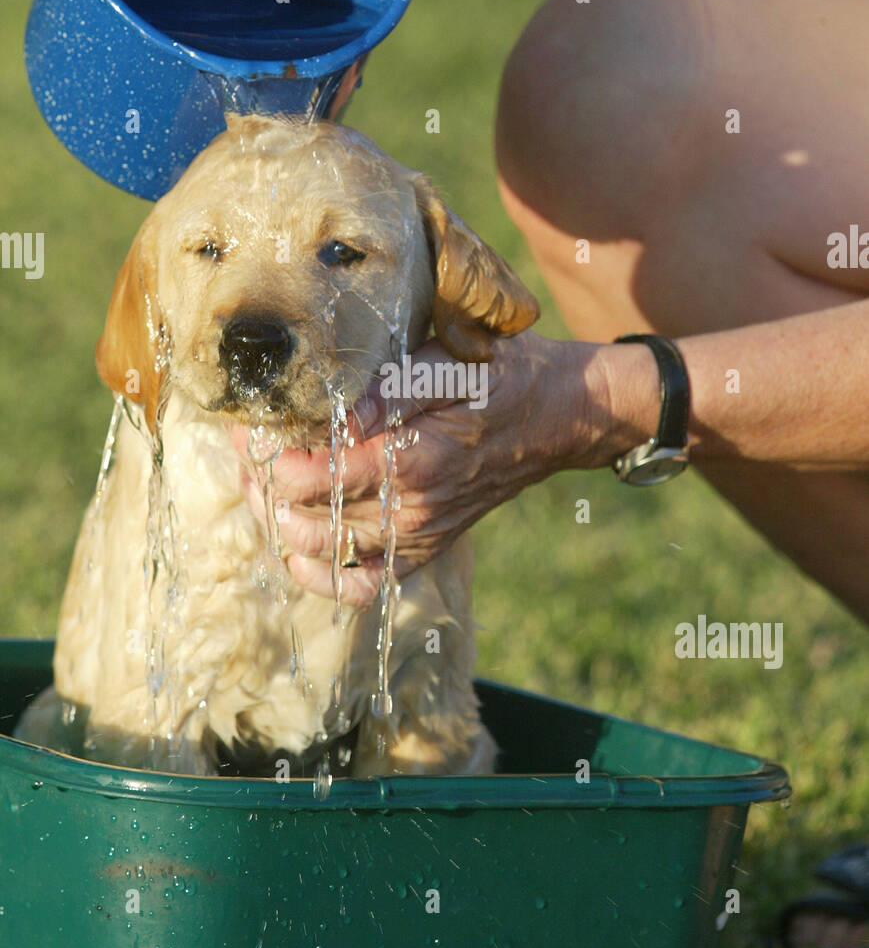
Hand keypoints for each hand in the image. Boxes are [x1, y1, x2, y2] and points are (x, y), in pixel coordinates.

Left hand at [231, 333, 612, 606]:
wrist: (561, 415)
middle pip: (299, 518)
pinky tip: (304, 540)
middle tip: (249, 447)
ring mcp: (417, 537)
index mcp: (410, 462)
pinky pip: (359, 586)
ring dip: (277, 521)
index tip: (252, 420)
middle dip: (260, 483)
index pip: (305, 478)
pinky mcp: (425, 548)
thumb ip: (389, 388)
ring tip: (264, 482)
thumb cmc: (503, 375)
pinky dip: (321, 572)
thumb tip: (333, 413)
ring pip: (317, 555)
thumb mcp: (449, 361)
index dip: (264, 451)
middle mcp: (409, 513)